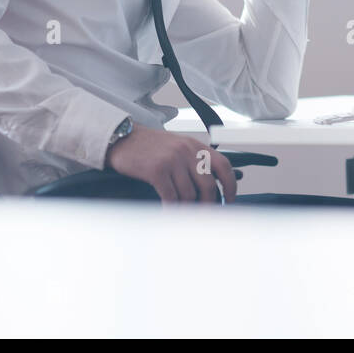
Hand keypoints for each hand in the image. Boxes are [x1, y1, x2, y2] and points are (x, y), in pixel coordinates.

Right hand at [106, 124, 237, 203]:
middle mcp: (186, 151)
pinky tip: (168, 210)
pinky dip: (171, 208)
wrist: (123, 139)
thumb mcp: (178, 146)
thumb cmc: (150, 146)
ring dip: (186, 208)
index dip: (231, 185)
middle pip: (208, 186)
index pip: (224, 165)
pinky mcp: (157, 170)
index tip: (230, 199)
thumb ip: (195, 161)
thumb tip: (213, 185)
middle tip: (203, 213)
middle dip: (207, 204)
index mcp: (195, 145)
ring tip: (182, 212)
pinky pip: (171, 197)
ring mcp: (172, 160)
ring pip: (189, 195)